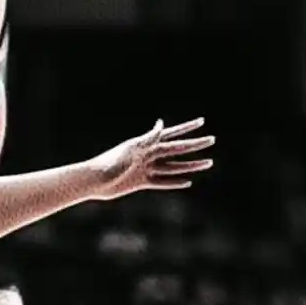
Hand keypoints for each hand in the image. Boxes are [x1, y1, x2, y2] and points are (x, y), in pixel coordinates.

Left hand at [90, 118, 214, 199]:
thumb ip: (148, 139)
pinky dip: (175, 183)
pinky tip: (188, 182)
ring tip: (208, 163)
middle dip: (196, 145)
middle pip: (178, 149)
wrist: (93, 180)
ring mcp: (146, 168)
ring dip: (191, 165)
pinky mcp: (140, 182)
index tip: (202, 121)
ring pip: (174, 166)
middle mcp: (149, 155)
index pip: (173, 134)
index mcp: (147, 144)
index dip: (188, 128)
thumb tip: (162, 124)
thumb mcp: (131, 149)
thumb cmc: (109, 163)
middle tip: (212, 140)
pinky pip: (162, 182)